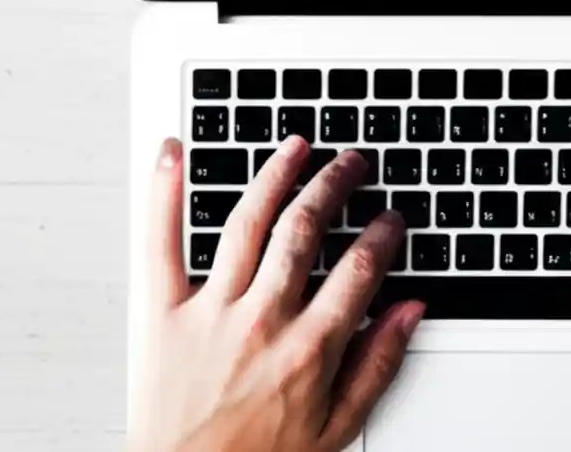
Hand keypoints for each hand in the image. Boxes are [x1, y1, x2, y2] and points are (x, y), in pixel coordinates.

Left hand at [128, 136, 424, 451]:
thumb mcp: (336, 428)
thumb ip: (377, 366)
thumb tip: (408, 312)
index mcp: (309, 348)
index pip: (358, 270)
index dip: (381, 234)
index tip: (390, 217)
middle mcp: (262, 320)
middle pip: (306, 231)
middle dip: (334, 185)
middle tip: (351, 162)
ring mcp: (211, 311)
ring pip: (248, 223)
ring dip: (275, 175)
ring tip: (295, 146)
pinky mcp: (163, 312)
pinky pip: (161, 242)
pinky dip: (164, 194)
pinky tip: (174, 154)